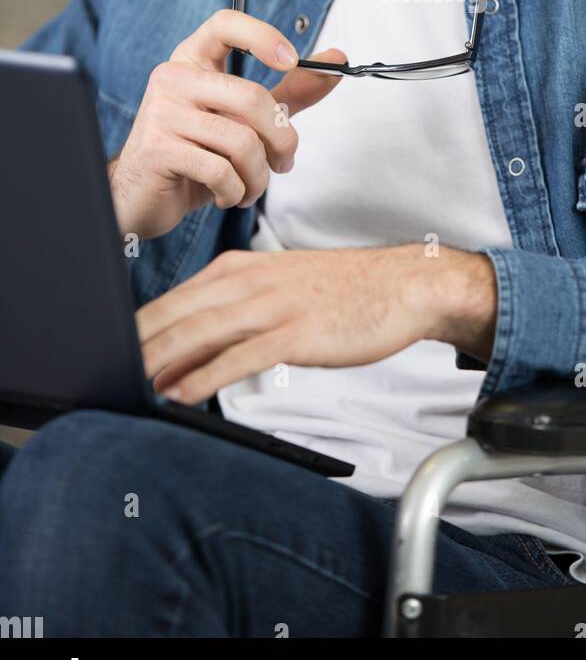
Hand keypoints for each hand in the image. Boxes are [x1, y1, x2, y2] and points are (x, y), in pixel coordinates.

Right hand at [108, 8, 345, 240]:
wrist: (142, 198)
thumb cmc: (196, 153)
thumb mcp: (245, 120)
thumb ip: (289, 91)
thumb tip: (337, 60)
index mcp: (193, 60)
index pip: (225, 24)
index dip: (262, 35)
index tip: (292, 59)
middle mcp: (173, 77)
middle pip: (251, 97)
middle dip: (282, 140)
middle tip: (284, 162)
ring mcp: (161, 111)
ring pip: (241, 141)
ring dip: (259, 176)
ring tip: (250, 186)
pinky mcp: (157, 148)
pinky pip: (220, 169)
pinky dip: (235, 191)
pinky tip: (227, 195)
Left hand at [136, 244, 435, 404]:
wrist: (404, 286)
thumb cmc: (344, 293)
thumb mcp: (282, 290)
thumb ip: (236, 313)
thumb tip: (188, 352)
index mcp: (244, 267)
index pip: (178, 297)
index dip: (140, 325)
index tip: (112, 350)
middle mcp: (252, 281)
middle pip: (180, 312)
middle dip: (138, 343)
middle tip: (106, 370)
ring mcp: (274, 305)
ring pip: (201, 331)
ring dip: (160, 359)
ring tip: (128, 382)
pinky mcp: (297, 331)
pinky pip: (240, 356)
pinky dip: (204, 374)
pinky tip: (180, 392)